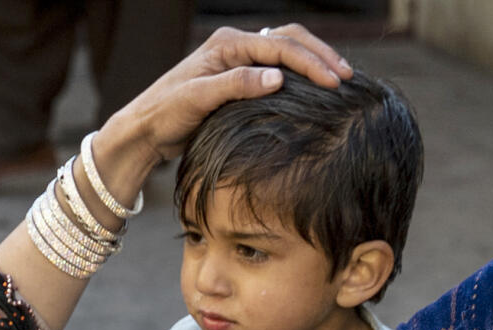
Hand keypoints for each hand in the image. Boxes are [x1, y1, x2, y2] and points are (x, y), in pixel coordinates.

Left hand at [92, 25, 353, 189]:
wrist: (146, 128)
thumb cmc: (167, 113)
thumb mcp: (200, 99)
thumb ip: (237, 85)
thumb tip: (278, 77)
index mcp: (229, 44)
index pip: (280, 46)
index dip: (311, 62)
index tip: (335, 80)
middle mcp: (236, 45)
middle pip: (290, 38)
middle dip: (320, 55)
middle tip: (347, 76)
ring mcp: (239, 59)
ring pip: (287, 49)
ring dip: (314, 60)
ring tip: (339, 77)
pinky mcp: (240, 77)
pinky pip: (279, 66)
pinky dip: (301, 72)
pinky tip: (315, 89)